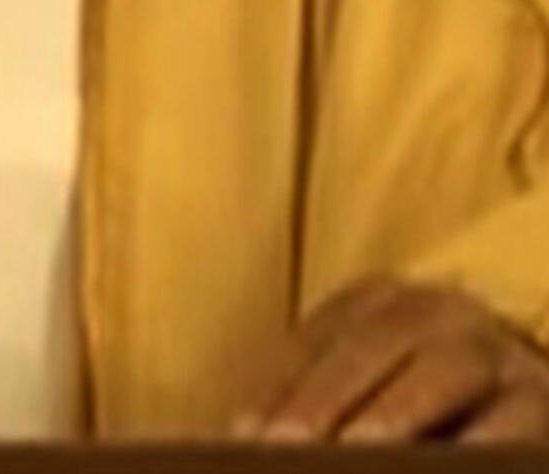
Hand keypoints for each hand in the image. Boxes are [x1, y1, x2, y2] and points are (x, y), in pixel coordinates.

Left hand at [231, 276, 548, 442]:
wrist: (523, 395)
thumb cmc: (426, 407)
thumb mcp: (371, 389)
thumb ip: (319, 401)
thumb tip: (249, 442)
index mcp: (381, 303)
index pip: (316, 341)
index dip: (277, 389)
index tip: (242, 436)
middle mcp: (438, 312)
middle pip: (369, 347)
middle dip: (321, 403)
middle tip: (282, 450)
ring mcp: (495, 354)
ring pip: (439, 370)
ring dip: (390, 417)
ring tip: (349, 456)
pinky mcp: (539, 402)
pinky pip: (505, 422)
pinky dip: (471, 446)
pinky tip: (434, 469)